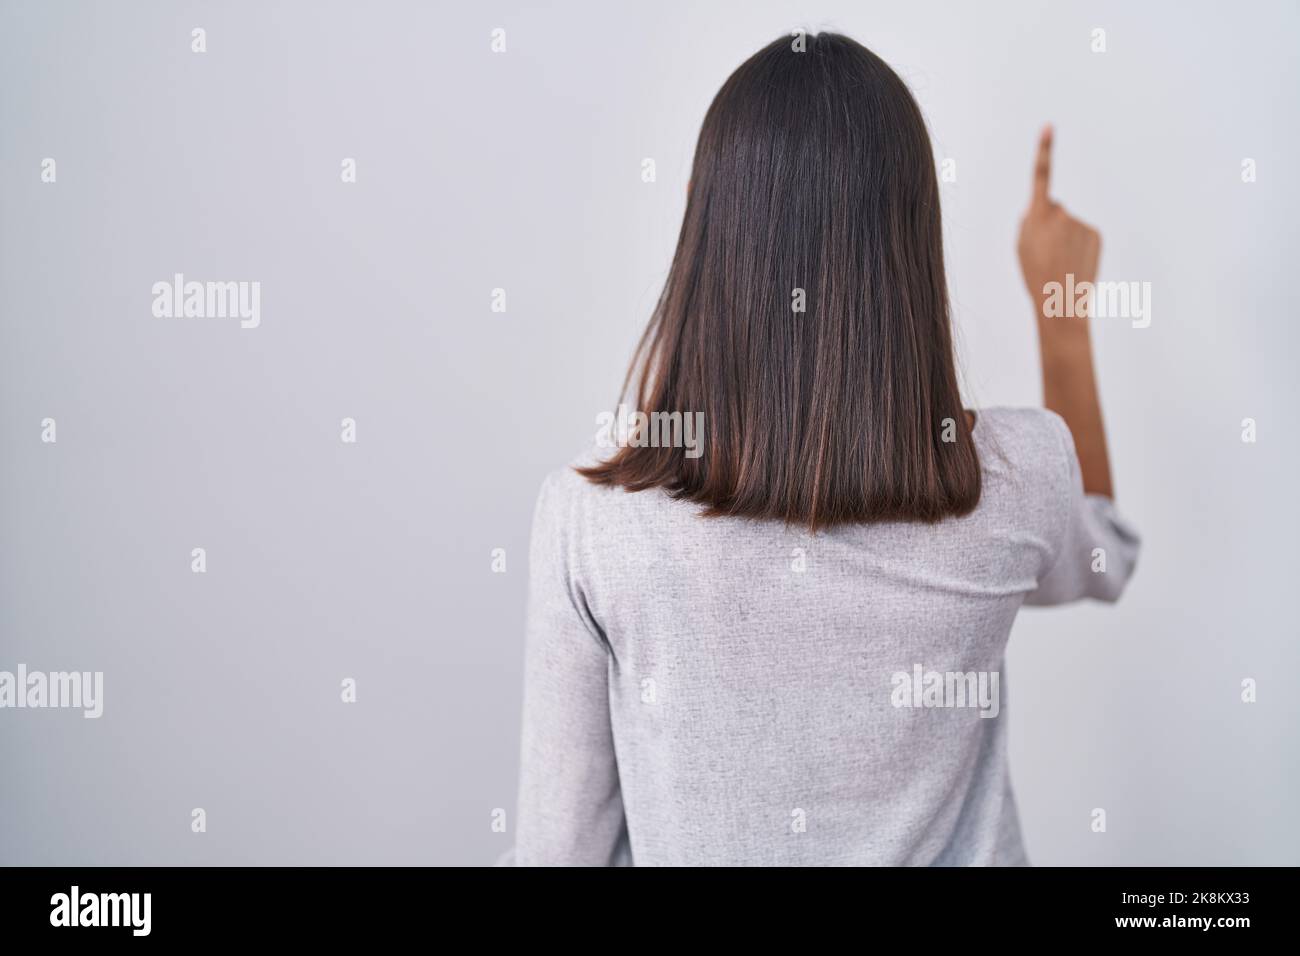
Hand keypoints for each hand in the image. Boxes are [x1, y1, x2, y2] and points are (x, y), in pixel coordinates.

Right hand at [1017, 125, 1100, 311]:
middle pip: (1053, 210)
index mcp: (1038, 216)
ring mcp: (1081, 223)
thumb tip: (1039, 211)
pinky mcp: (1096, 233)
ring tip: (1060, 262)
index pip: (1040, 177)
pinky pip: (1083, 233)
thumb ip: (1027, 222)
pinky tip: (1074, 263)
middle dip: (1049, 224)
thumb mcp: (1021, 247)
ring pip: (1068, 224)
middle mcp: (1062, 213)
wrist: (1061, 302)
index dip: (1043, 150)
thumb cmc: (1035, 276)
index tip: (1048, 127)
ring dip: (1064, 238)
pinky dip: (1078, 246)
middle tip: (1044, 252)